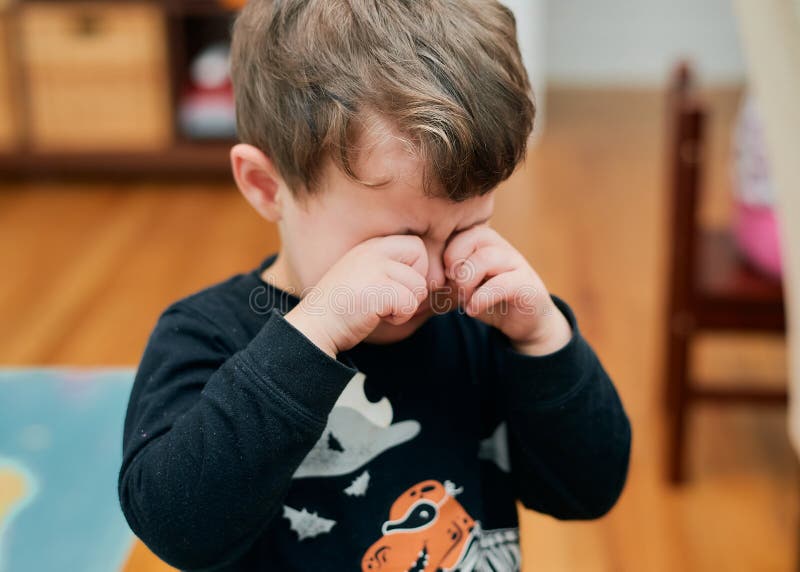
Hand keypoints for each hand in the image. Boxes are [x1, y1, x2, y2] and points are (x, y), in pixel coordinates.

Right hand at [284, 235, 428, 357]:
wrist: (314, 326)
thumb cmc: (344, 309)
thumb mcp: (371, 281)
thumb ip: (398, 274)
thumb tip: (440, 281)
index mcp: (371, 246)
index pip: (416, 245)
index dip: (416, 270)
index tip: (398, 288)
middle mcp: (373, 250)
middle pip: (422, 258)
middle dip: (415, 285)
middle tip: (392, 300)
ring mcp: (373, 267)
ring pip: (419, 285)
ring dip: (405, 305)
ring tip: (379, 308)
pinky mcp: (376, 287)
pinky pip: (409, 302)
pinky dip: (398, 316)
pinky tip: (376, 316)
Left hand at [442, 226, 571, 355]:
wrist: (524, 321)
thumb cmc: (488, 299)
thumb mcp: (460, 289)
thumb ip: (440, 283)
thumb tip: (414, 288)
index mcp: (484, 242)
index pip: (460, 230)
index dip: (446, 252)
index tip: (442, 274)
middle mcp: (501, 247)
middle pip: (473, 237)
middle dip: (455, 261)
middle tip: (450, 282)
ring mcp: (516, 264)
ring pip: (487, 258)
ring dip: (467, 280)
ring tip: (463, 297)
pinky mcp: (526, 284)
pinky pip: (502, 284)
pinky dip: (481, 298)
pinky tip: (472, 309)